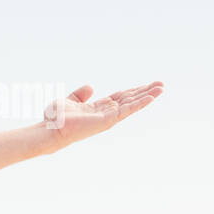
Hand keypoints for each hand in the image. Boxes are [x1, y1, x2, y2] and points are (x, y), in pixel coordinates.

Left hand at [42, 80, 164, 149]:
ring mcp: (108, 117)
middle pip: (129, 100)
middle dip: (145, 92)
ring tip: (162, 88)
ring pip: (132, 105)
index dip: (133, 91)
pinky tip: (151, 97)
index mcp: (98, 108)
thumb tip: (91, 87)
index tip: (146, 85)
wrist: (51, 129)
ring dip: (147, 96)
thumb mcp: (69, 101)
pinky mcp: (108, 120)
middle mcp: (106, 113)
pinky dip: (140, 103)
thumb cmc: (56, 119)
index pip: (120, 98)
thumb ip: (80, 95)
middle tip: (161, 84)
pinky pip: (127, 110)